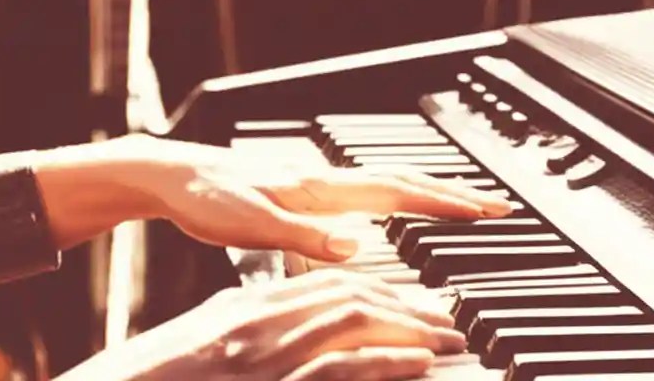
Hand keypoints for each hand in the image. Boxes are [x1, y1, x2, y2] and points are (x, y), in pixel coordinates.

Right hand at [59, 270, 464, 380]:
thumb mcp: (204, 349)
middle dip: (406, 303)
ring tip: (449, 341)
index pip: (324, 284)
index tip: (414, 303)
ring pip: (352, 322)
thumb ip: (246, 332)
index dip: (379, 289)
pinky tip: (418, 363)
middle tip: (448, 320)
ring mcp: (261, 356)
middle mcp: (256, 324)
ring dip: (411, 330)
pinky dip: (385, 362)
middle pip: (348, 294)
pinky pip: (339, 367)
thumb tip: (283, 331)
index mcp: (243, 310)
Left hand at [129, 138, 510, 261]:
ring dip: (426, 192)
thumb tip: (357, 244)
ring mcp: (314, 182)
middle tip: (494, 207)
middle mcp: (323, 179)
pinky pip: (362, 192)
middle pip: (403, 180)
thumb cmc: (203, 198)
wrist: (169, 173)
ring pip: (384, 183)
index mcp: (319, 187)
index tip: (488, 211)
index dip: (445, 203)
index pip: (398, 191)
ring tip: (458, 205)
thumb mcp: (249, 225)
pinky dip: (392, 198)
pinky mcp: (300, 189)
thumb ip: (303, 237)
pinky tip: (388, 214)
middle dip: (452, 193)